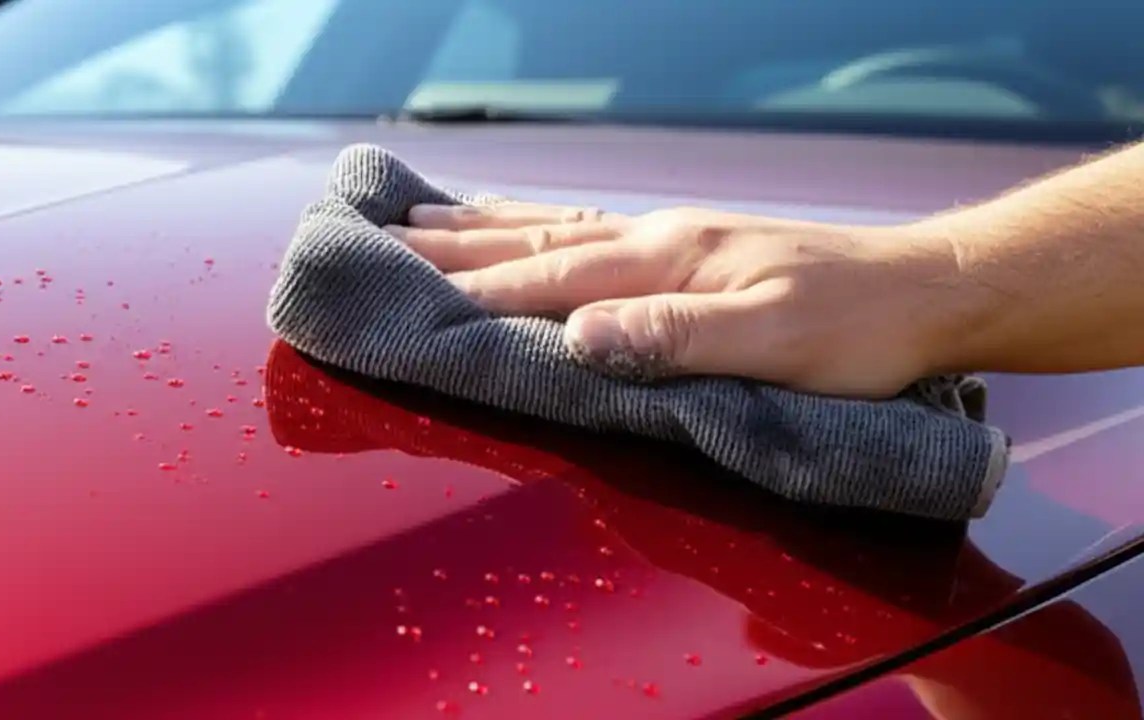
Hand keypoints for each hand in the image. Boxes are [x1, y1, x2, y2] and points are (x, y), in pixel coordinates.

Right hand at [389, 202, 967, 397]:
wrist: (919, 289)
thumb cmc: (852, 331)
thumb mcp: (770, 345)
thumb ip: (671, 338)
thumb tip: (578, 335)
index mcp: (668, 262)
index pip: (552, 276)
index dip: (477, 289)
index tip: (406, 289)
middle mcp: (658, 238)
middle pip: (536, 237)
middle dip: (454, 243)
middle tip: (381, 236)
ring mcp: (672, 236)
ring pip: (556, 223)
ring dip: (484, 224)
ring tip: (423, 216)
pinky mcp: (688, 246)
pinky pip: (590, 226)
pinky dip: (538, 222)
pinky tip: (525, 223)